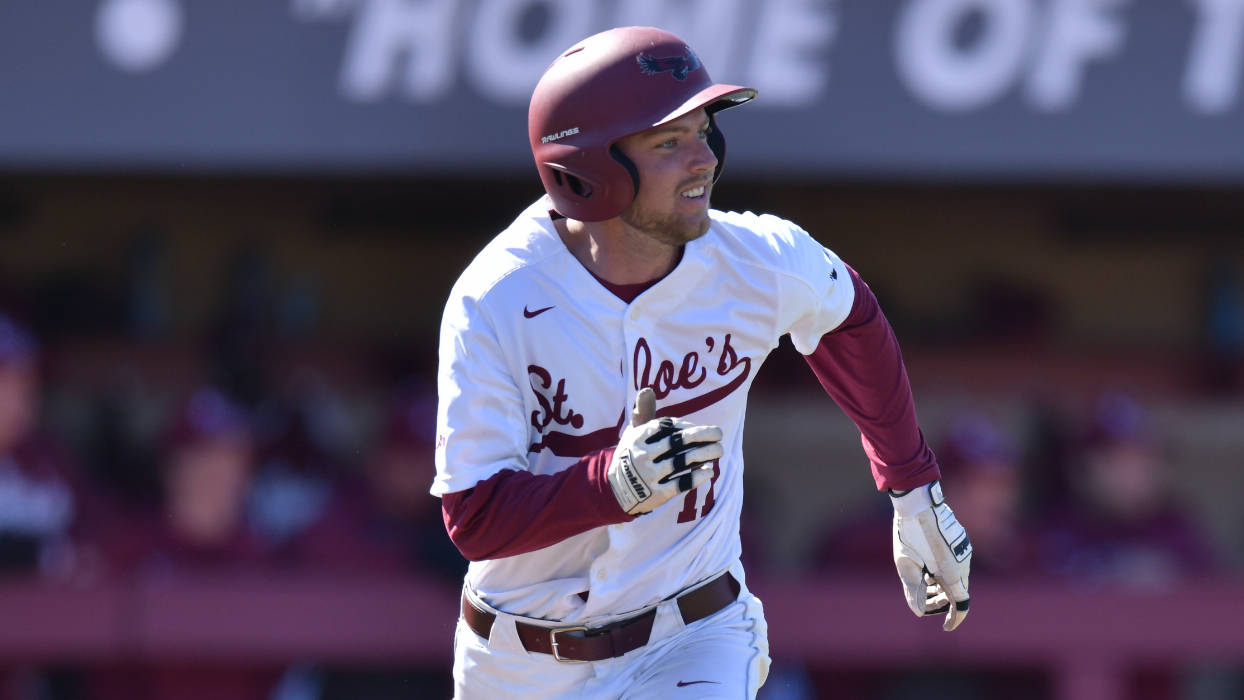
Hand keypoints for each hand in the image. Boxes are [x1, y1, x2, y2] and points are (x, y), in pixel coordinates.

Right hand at [607, 387, 722, 515]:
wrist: (615, 490)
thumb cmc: (631, 454)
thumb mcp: (632, 432)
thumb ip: (643, 412)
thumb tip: (647, 390)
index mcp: (639, 437)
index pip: (668, 426)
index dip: (687, 425)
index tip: (697, 428)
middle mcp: (643, 455)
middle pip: (678, 442)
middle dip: (703, 436)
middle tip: (719, 434)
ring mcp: (650, 475)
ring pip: (682, 462)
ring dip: (705, 454)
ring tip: (720, 450)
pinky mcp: (657, 495)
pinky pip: (681, 484)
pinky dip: (698, 477)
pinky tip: (710, 470)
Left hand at [891, 481, 971, 630]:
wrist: (918, 502)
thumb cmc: (909, 533)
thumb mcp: (906, 565)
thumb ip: (913, 590)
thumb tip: (918, 610)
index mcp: (951, 573)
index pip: (961, 605)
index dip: (955, 619)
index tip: (945, 627)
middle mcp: (963, 563)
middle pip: (957, 592)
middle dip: (941, 600)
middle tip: (922, 599)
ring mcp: (964, 550)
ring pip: (956, 577)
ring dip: (941, 585)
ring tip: (922, 581)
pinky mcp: (960, 541)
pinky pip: (955, 563)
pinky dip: (944, 570)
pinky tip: (927, 564)